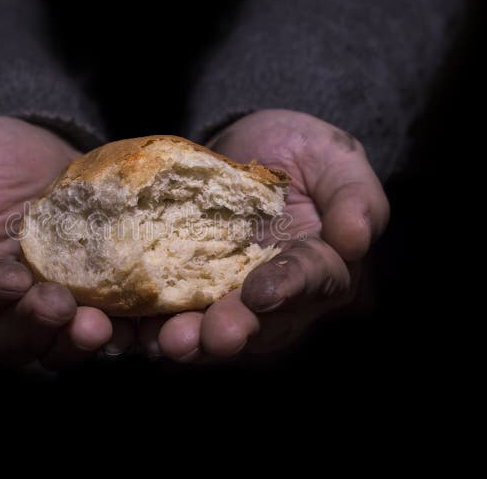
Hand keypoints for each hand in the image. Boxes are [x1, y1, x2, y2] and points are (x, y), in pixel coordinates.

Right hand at [0, 116, 133, 368]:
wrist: (34, 150)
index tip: (11, 278)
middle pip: (8, 340)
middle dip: (35, 328)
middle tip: (61, 306)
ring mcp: (48, 306)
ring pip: (56, 344)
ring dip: (77, 341)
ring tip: (100, 325)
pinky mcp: (93, 297)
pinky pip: (107, 325)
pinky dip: (123, 330)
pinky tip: (139, 323)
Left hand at [140, 109, 389, 361]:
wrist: (246, 145)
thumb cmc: (303, 152)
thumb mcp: (336, 158)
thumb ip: (354, 196)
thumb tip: (356, 239)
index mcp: (319, 268)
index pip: (310, 282)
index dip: (288, 289)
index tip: (262, 292)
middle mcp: (273, 295)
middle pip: (258, 323)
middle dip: (232, 332)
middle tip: (209, 337)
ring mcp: (225, 295)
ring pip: (210, 328)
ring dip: (189, 339)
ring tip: (169, 341)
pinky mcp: (182, 286)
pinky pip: (167, 312)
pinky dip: (149, 323)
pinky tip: (130, 328)